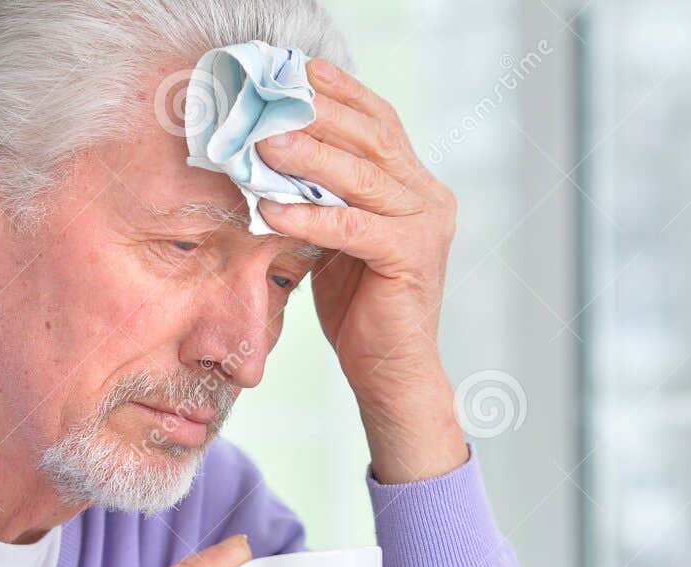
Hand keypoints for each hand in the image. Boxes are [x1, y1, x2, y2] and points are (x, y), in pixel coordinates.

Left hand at [257, 60, 467, 482]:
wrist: (390, 372)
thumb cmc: (360, 307)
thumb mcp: (337, 237)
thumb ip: (322, 196)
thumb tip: (271, 153)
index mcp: (416, 185)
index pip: (380, 123)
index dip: (340, 93)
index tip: (297, 71)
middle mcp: (430, 197)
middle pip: (371, 138)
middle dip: (316, 115)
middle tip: (266, 102)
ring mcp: (426, 226)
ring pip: (361, 176)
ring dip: (307, 156)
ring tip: (260, 143)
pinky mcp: (411, 257)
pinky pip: (352, 227)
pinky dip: (309, 216)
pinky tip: (270, 208)